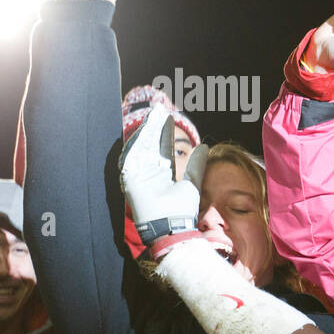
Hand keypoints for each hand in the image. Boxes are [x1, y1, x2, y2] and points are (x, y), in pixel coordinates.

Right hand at [120, 105, 206, 257]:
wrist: (172, 224)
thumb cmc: (182, 208)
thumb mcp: (193, 181)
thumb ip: (197, 164)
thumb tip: (204, 146)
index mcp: (162, 173)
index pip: (162, 147)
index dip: (165, 131)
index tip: (169, 116)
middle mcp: (149, 172)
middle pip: (150, 143)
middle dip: (154, 126)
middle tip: (159, 109)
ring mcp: (138, 174)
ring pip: (141, 146)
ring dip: (146, 130)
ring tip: (154, 115)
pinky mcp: (130, 177)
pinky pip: (131, 156)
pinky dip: (137, 143)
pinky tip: (144, 130)